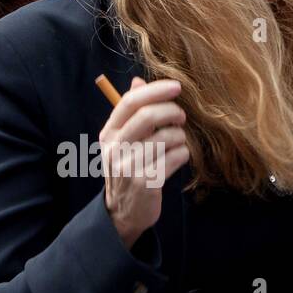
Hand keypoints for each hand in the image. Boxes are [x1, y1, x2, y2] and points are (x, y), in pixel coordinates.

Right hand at [100, 77, 189, 247]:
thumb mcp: (122, 140)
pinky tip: (176, 159)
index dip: (155, 90)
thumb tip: (137, 81)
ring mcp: (129, 167)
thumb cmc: (128, 168)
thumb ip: (130, 112)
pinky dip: (183, 154)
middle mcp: (115, 148)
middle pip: (148, 116)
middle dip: (172, 112)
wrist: (123, 212)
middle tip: (181, 116)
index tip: (176, 87)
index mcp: (109, 133)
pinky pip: (176, 157)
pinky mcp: (146, 183)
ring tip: (177, 143)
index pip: (130, 102)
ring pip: (167, 137)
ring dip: (180, 137)